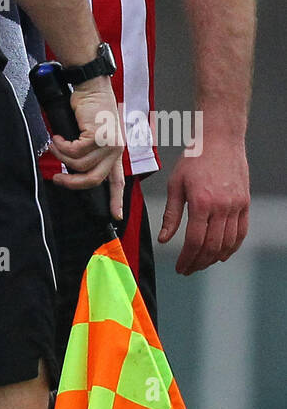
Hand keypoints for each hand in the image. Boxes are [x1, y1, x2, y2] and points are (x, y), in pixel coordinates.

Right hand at [49, 79, 125, 218]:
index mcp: (116, 152)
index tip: (116, 216)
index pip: (117, 180)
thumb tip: (72, 168)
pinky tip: (57, 138)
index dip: (116, 200)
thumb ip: (89, 150)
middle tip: (57, 179)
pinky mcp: (98, 135)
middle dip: (72, 183)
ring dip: (61, 157)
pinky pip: (74, 151)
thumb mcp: (93, 132)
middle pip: (93, 179)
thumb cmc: (90, 107)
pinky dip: (61, 146)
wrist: (92, 86)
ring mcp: (108, 143)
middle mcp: (116, 150)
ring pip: (79, 164)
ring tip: (55, 146)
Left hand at [158, 136, 249, 273]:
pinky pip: (241, 232)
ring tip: (202, 263)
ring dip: (214, 258)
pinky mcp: (245, 203)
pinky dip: (232, 247)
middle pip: (212, 247)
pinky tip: (221, 254)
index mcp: (201, 202)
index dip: (187, 259)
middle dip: (199, 263)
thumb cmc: (194, 159)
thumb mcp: (175, 184)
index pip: (195, 241)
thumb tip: (164, 239)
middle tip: (189, 269)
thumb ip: (171, 214)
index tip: (180, 268)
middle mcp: (222, 207)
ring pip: (228, 243)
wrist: (220, 139)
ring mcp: (236, 206)